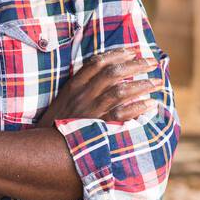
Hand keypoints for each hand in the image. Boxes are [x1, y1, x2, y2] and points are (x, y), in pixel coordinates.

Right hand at [37, 49, 162, 126]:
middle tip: (152, 62)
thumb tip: (107, 74)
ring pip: (120, 92)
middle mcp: (82, 96)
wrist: (43, 149)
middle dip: (135, 65)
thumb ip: (82, 86)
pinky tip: (150, 104)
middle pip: (113, 73)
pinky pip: (122, 115)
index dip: (116, 54)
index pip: (96, 62)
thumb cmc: (56, 124)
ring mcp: (90, 112)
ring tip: (157, 82)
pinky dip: (138, 108)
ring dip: (142, 85)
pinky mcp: (97, 128)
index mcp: (73, 86)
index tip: (132, 50)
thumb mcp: (64, 100)